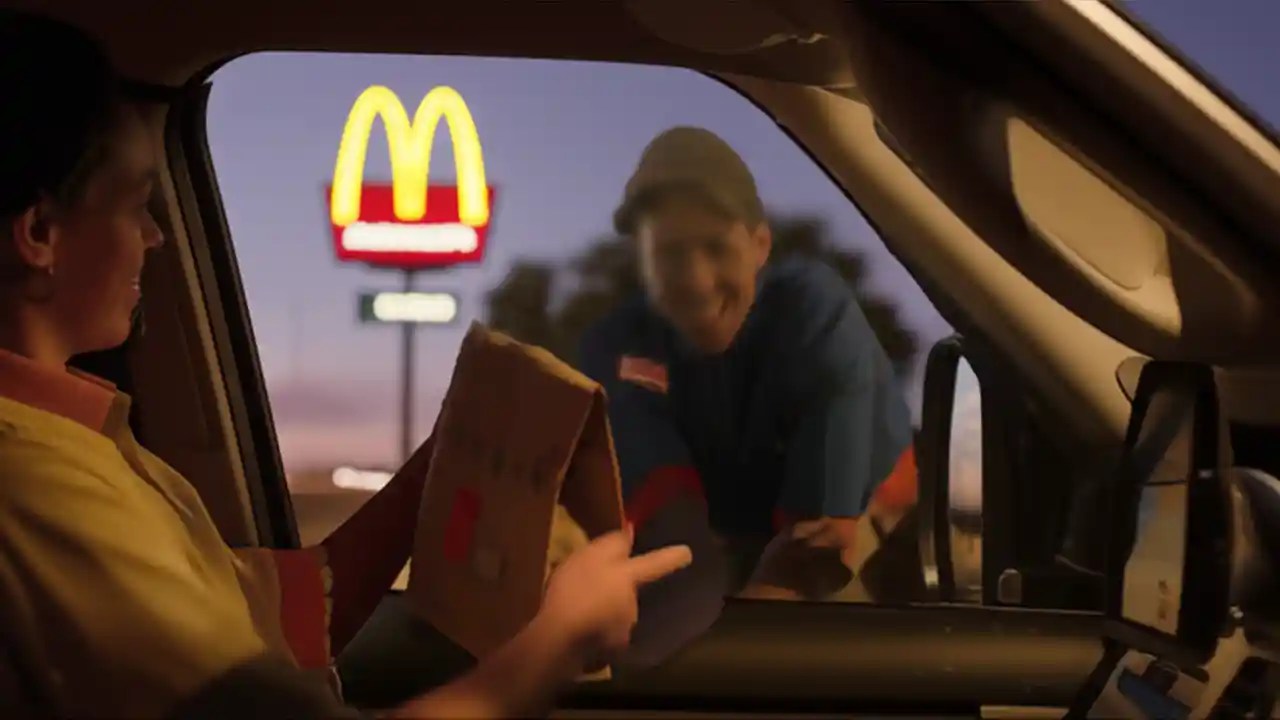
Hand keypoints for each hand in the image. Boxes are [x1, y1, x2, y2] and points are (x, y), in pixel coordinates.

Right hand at [537, 525, 691, 671]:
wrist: (559, 636)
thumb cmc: (574, 589)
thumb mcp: (589, 555)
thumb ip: (614, 544)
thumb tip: (631, 533)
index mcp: (629, 577)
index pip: (657, 563)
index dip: (673, 557)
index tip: (688, 553)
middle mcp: (633, 603)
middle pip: (629, 592)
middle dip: (615, 590)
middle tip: (587, 587)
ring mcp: (623, 630)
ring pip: (616, 614)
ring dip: (603, 611)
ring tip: (576, 609)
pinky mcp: (610, 651)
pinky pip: (604, 636)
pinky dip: (595, 632)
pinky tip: (577, 629)